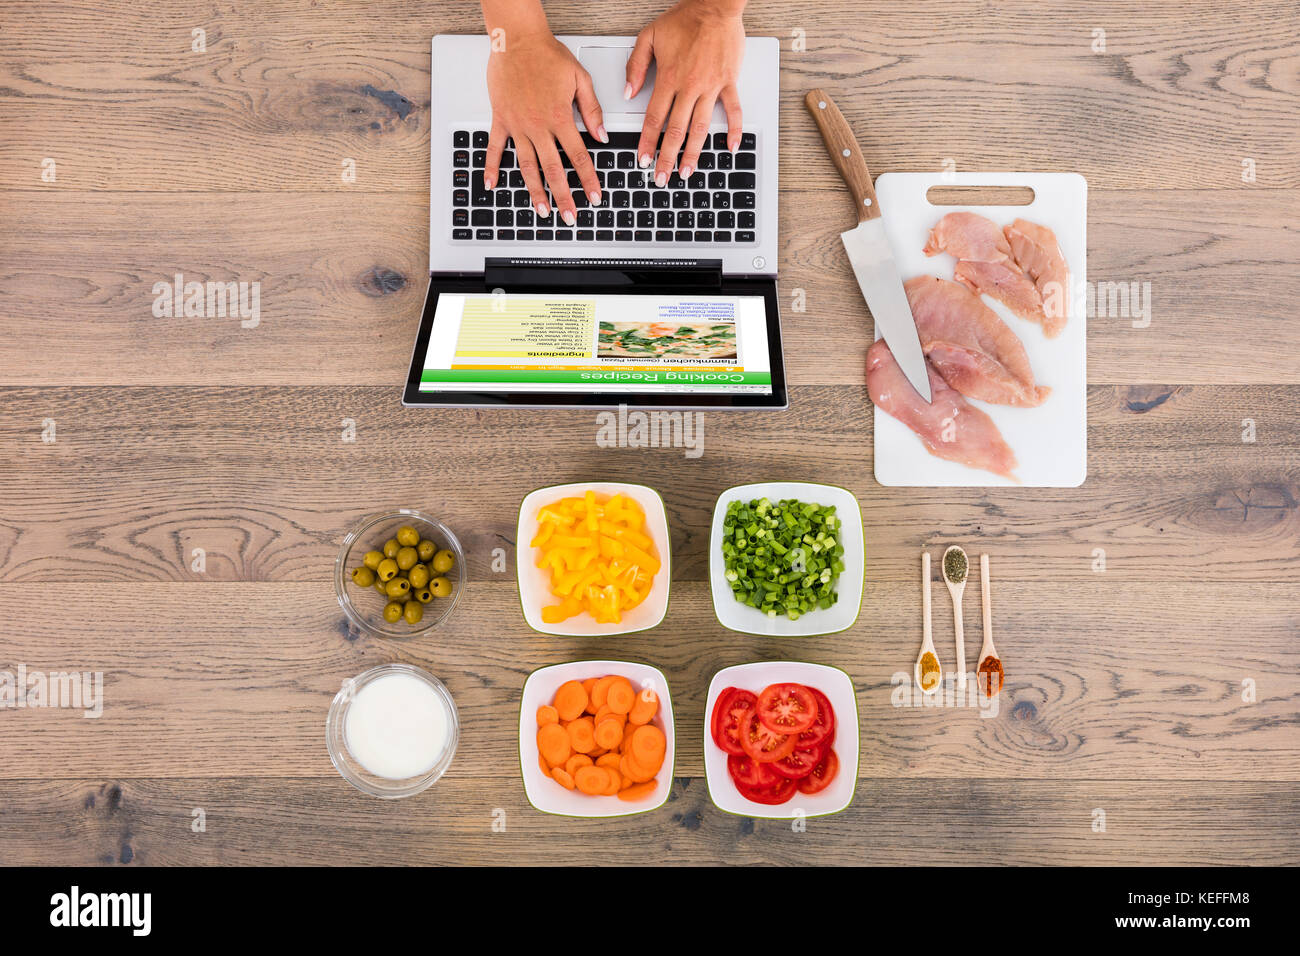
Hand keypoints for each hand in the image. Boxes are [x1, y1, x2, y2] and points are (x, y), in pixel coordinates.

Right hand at [484, 29, 606, 223]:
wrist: (517, 40)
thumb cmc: (547, 54)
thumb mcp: (579, 78)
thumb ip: (591, 109)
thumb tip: (601, 135)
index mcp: (559, 118)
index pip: (579, 157)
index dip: (588, 180)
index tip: (594, 197)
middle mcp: (538, 126)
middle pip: (554, 169)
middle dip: (564, 196)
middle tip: (569, 217)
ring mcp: (517, 125)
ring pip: (527, 166)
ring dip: (535, 191)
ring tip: (541, 211)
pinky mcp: (501, 120)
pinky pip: (495, 148)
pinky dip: (492, 167)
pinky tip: (492, 185)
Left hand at [626, 0, 745, 185]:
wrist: (715, 6)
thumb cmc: (685, 19)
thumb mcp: (649, 36)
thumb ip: (636, 66)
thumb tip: (628, 92)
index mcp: (668, 78)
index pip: (653, 118)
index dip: (646, 142)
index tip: (643, 160)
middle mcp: (689, 86)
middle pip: (675, 130)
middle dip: (667, 157)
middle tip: (662, 177)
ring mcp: (711, 86)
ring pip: (700, 127)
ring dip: (692, 153)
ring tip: (687, 172)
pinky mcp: (729, 82)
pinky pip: (732, 110)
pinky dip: (733, 130)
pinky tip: (730, 147)